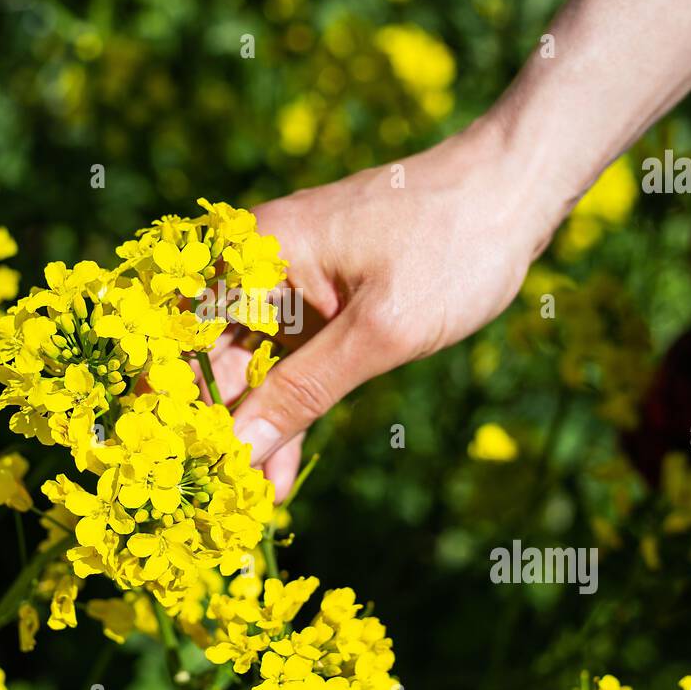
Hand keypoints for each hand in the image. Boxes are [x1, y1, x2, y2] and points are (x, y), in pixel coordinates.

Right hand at [204, 117, 566, 494]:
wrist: (514, 190)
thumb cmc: (450, 246)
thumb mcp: (378, 332)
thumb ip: (304, 392)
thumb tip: (238, 449)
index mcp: (255, 253)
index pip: (184, 337)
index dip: (175, 403)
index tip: (178, 465)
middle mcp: (259, 264)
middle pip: (212, 357)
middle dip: (214, 428)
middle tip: (216, 499)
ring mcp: (291, 285)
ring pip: (252, 368)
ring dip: (253, 430)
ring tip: (249, 499)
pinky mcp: (323, 304)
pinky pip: (291, 365)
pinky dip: (289, 411)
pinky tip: (280, 469)